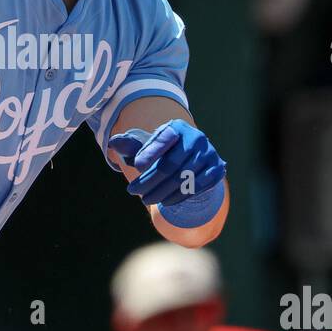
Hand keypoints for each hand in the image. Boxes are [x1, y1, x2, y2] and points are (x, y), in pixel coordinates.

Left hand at [107, 119, 225, 206]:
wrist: (190, 160)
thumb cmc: (162, 153)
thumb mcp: (146, 147)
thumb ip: (130, 145)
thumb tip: (114, 142)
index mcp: (176, 128)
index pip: (162, 140)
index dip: (149, 153)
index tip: (136, 166)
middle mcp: (196, 138)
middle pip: (170, 165)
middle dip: (149, 181)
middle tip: (133, 191)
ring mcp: (209, 154)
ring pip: (183, 179)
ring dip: (162, 193)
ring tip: (146, 199)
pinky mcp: (217, 169)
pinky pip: (197, 187)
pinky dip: (180, 197)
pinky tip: (166, 202)